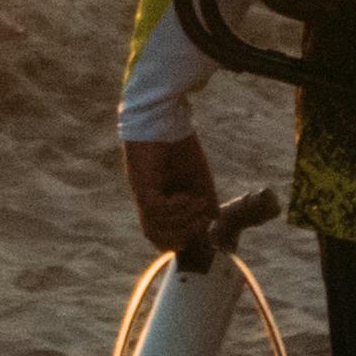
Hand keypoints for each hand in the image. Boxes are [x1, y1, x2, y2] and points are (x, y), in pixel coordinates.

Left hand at [122, 133, 219, 255]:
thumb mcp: (198, 175)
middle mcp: (148, 200)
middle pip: (154, 236)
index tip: (202, 227)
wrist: (164, 117)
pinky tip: (186, 195)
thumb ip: (206, 196)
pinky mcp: (141, 183)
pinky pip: (155, 207)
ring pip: (153, 226)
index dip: (180, 238)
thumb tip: (214, 219)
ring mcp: (143, 193)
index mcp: (159, 201)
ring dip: (181, 221)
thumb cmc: (179, 144)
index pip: (161, 233)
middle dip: (182, 235)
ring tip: (198, 203)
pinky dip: (174, 207)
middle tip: (202, 221)